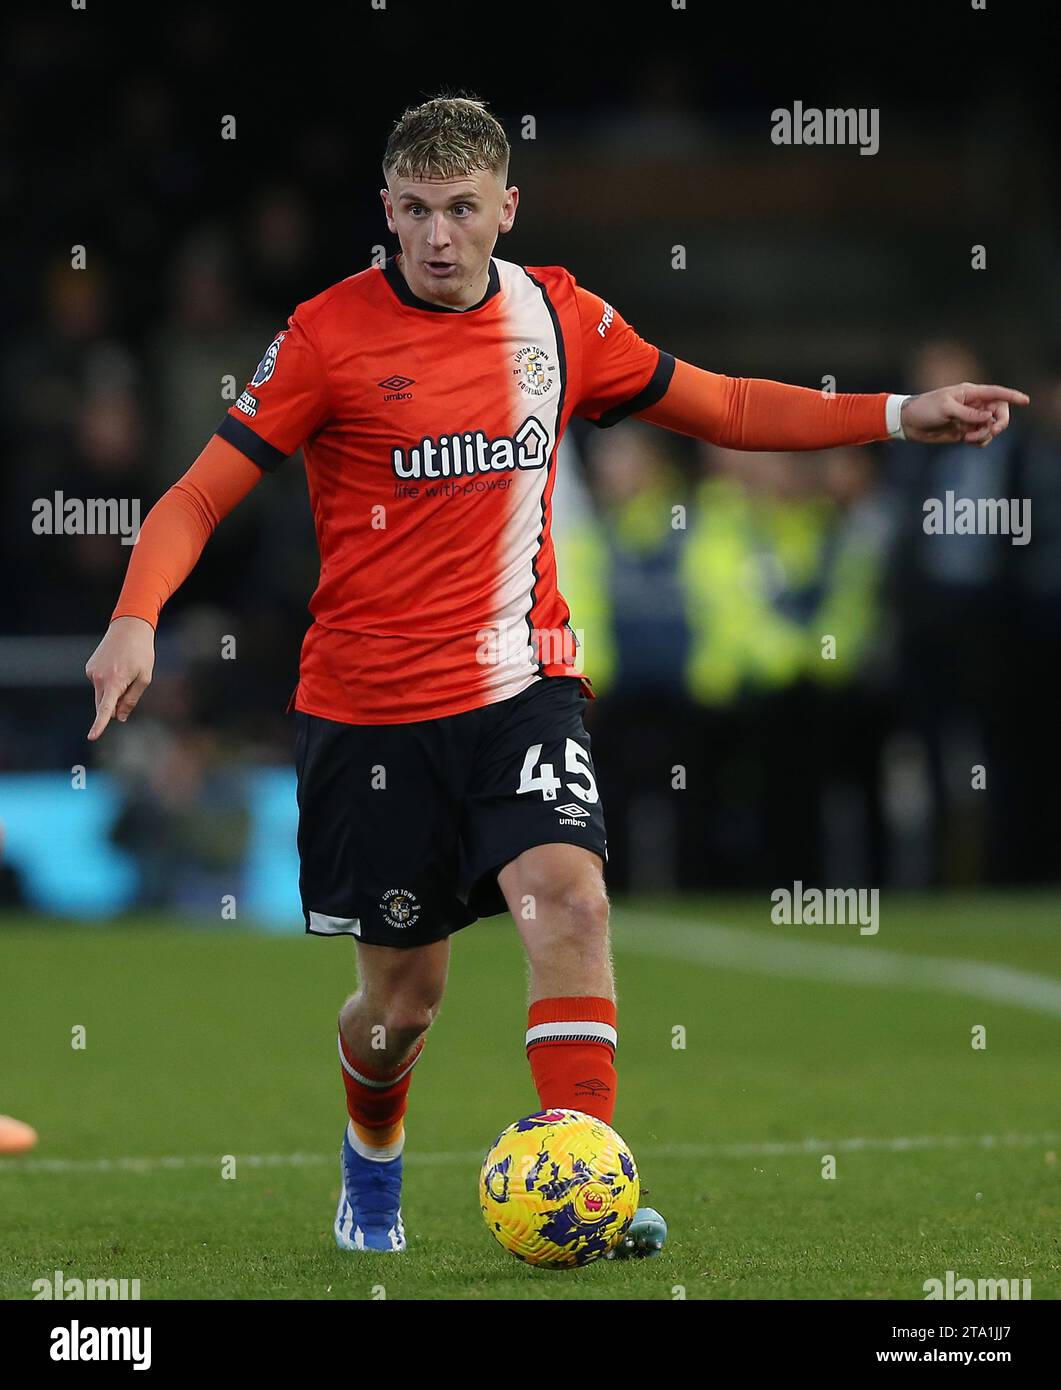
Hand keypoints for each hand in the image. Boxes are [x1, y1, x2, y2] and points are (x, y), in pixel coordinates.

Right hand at [85, 616, 155, 740]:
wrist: (128, 627)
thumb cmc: (141, 653)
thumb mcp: (144, 678)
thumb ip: (131, 699)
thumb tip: (119, 718)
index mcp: (114, 682)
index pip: (105, 709)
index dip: (99, 724)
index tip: (92, 737)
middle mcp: (98, 678)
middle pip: (104, 705)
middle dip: (115, 706)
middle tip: (131, 687)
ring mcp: (91, 672)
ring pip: (101, 694)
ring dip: (112, 693)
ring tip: (125, 672)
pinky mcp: (89, 668)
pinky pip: (98, 684)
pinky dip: (107, 682)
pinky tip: (116, 666)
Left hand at [901, 383, 1029, 446]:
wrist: (909, 423)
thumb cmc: (925, 409)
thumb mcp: (946, 408)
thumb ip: (968, 413)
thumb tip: (988, 417)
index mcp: (970, 393)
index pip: (996, 393)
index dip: (1012, 396)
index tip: (1025, 401)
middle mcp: (974, 405)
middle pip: (999, 412)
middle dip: (1000, 423)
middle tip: (992, 430)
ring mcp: (970, 419)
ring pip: (991, 427)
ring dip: (986, 434)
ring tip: (968, 438)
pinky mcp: (965, 432)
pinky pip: (982, 438)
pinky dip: (980, 441)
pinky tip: (967, 441)